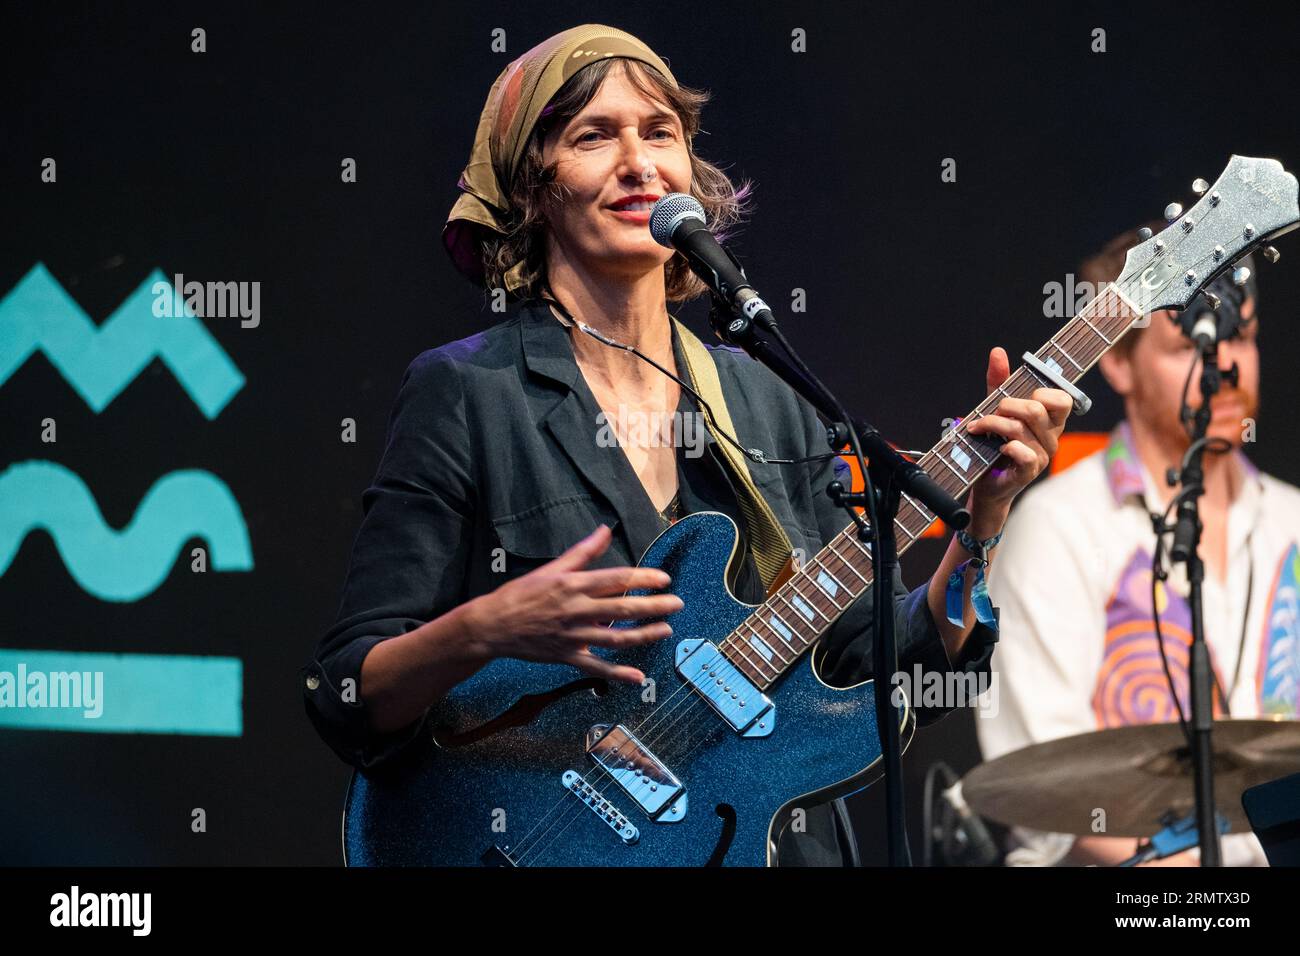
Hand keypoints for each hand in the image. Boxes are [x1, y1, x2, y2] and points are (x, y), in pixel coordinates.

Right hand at [463, 524, 681, 683]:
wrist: (492, 625)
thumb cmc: (521, 593)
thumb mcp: (551, 568)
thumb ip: (583, 552)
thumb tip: (605, 530)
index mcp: (573, 585)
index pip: (616, 580)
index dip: (643, 579)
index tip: (664, 579)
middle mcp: (576, 610)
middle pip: (623, 609)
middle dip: (654, 606)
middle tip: (677, 603)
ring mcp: (573, 636)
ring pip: (616, 639)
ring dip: (644, 635)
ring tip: (665, 629)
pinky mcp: (567, 656)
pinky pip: (596, 668)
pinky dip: (618, 674)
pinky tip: (638, 677)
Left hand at [965, 347, 1072, 527]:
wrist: (985, 481)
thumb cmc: (994, 443)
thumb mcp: (996, 409)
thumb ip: (999, 382)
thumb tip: (997, 352)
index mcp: (1050, 420)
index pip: (1063, 399)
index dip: (1042, 392)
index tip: (1022, 395)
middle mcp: (1051, 437)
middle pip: (1037, 410)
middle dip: (1007, 405)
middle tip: (992, 411)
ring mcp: (1042, 455)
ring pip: (1020, 429)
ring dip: (993, 424)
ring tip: (979, 427)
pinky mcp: (1029, 471)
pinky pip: (1022, 452)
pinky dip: (1004, 446)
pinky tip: (995, 448)